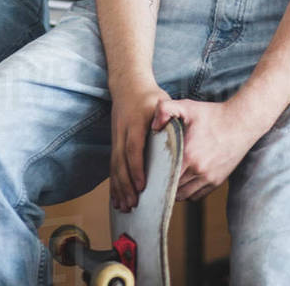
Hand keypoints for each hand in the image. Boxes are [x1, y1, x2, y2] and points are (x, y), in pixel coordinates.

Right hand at [110, 84, 171, 211]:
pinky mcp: (114, 141)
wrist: (127, 83)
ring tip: (124, 206)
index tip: (142, 185)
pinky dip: (114, 182)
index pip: (134, 148)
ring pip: (115, 165)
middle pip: (121, 161)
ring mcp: (116, 137)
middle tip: (133, 204)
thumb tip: (177, 136)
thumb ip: (168, 116)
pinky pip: (112, 164)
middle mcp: (123, 131)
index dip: (137, 168)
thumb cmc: (149, 95)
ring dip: (119, 187)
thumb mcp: (161, 100)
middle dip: (126, 184)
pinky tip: (116, 197)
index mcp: (135, 122)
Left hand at [151, 97, 259, 201]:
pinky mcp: (217, 181)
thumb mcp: (187, 106)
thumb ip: (165, 109)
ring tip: (169, 180)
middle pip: (173, 188)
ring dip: (175, 190)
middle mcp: (199, 170)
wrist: (241, 122)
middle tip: (156, 177)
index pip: (165, 176)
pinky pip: (197, 196)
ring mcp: (209, 178)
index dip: (156, 176)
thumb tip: (153, 126)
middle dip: (163, 184)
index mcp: (188, 154)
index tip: (150, 172)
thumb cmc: (212, 114)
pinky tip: (184, 181)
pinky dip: (189, 192)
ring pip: (185, 195)